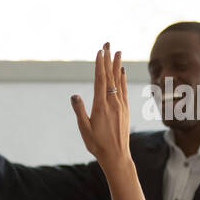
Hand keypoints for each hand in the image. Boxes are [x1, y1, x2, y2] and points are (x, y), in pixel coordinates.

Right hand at [70, 43, 129, 164]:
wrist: (116, 155)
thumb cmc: (97, 144)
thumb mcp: (84, 129)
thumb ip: (80, 111)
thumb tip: (74, 95)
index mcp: (101, 105)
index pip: (100, 80)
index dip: (99, 65)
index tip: (99, 52)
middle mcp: (113, 102)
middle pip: (110, 76)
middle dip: (108, 58)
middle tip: (108, 44)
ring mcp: (120, 105)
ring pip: (118, 80)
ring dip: (117, 65)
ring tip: (117, 52)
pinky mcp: (124, 109)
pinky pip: (124, 89)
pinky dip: (122, 78)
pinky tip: (122, 71)